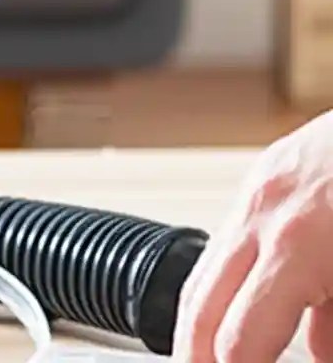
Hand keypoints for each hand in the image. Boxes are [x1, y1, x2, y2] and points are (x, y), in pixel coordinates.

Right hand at [174, 112, 332, 360]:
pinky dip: (230, 274)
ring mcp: (259, 189)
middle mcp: (264, 216)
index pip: (239, 339)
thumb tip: (320, 351)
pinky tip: (247, 295)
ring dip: (203, 317)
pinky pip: (232, 235)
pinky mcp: (268, 171)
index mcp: (298, 245)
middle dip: (195, 354)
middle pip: (200, 307)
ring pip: (206, 269)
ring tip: (212, 351)